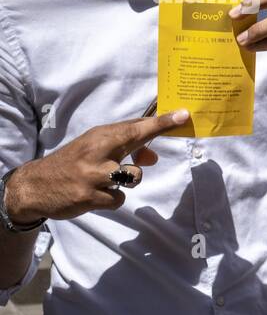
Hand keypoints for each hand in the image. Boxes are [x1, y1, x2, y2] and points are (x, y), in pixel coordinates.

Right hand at [3, 110, 188, 223]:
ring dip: (126, 181)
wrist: (35, 186)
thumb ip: (125, 149)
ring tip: (105, 181)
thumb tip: (153, 156)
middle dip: (152, 138)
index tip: (183, 115)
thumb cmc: (73, 163)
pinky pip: (119, 199)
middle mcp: (97, 152)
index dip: (162, 122)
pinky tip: (95, 196)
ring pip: (133, 177)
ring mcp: (93, 175)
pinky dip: (113, 199)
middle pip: (134, 140)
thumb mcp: (95, 151)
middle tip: (167, 136)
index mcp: (99, 137)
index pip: (135, 126)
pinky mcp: (90, 196)